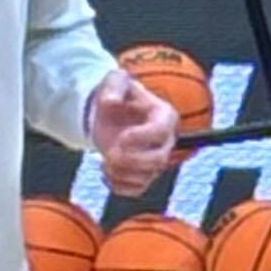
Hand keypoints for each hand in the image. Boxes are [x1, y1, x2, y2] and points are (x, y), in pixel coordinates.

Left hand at [88, 68, 177, 194]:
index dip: (142, 138)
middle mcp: (166, 140)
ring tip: (104, 160)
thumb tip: (110, 102)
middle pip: (158, 160)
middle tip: (109, 153)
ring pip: (146, 177)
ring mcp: (156, 160)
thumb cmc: (116, 94)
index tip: (121, 138)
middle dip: (130, 160)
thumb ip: (113, 86)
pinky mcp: (144, 174)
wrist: (109, 113)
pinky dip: (117, 185)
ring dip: (120, 173)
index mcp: (164, 116)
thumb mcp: (114, 81)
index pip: (162, 132)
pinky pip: (136, 189)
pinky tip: (105, 172)